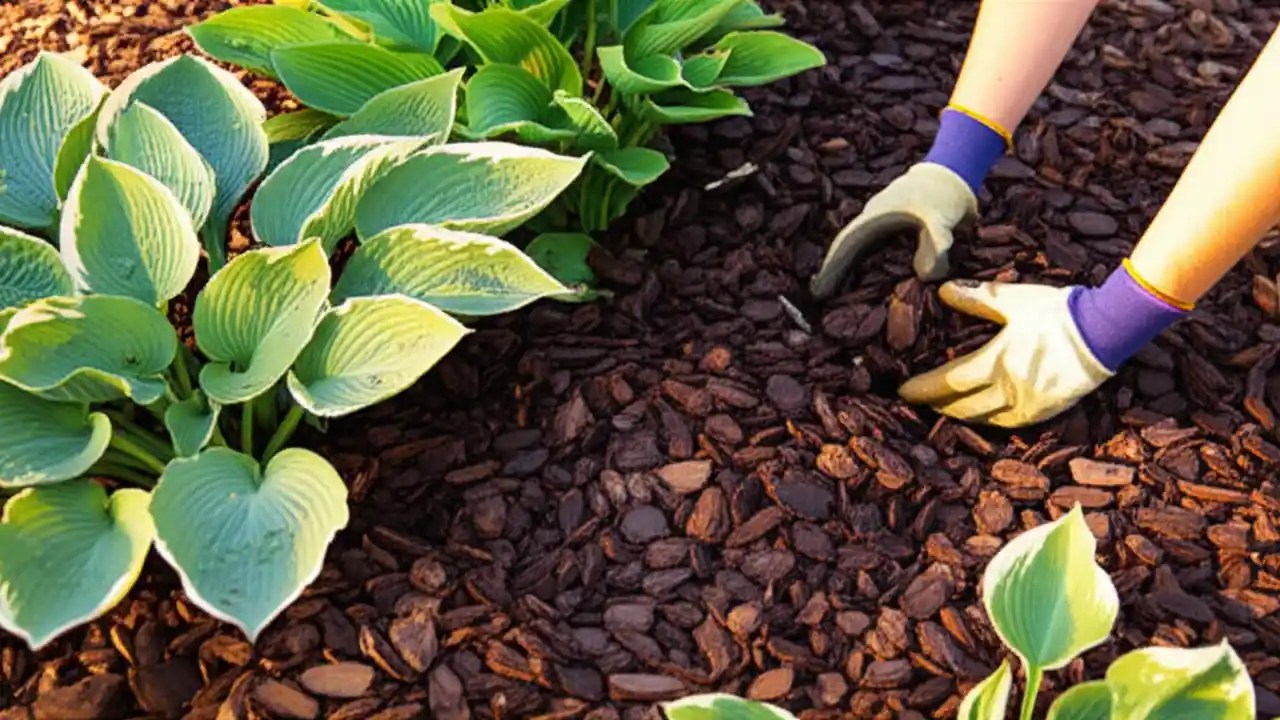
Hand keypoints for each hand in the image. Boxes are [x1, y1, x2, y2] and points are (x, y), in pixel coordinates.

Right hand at [810, 162, 976, 297]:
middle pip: (849, 252)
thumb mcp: (940, 218)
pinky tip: (884, 287)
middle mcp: (876, 223)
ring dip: (855, 273)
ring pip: (864, 253)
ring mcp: (887, 227)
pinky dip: (878, 271)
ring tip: (848, 299)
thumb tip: (926, 277)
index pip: (845, 246)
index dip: (830, 270)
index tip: (817, 292)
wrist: (956, 170)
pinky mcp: (902, 232)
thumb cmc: (943, 190)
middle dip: (838, 276)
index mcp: (875, 217)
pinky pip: (882, 255)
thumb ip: (934, 246)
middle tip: (828, 302)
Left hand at [898, 280, 1112, 427]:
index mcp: (996, 364)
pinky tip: (981, 415)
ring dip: (959, 415)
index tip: (903, 390)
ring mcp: (1029, 406)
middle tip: (916, 401)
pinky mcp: (1045, 412)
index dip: (922, 389)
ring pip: (983, 419)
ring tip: (942, 408)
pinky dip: (987, 420)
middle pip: (961, 406)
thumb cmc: (1058, 312)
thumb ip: (976, 298)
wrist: (1106, 332)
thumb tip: (943, 291)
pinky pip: (1007, 424)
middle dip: (935, 405)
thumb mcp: (1013, 300)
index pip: (948, 383)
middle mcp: (1009, 392)